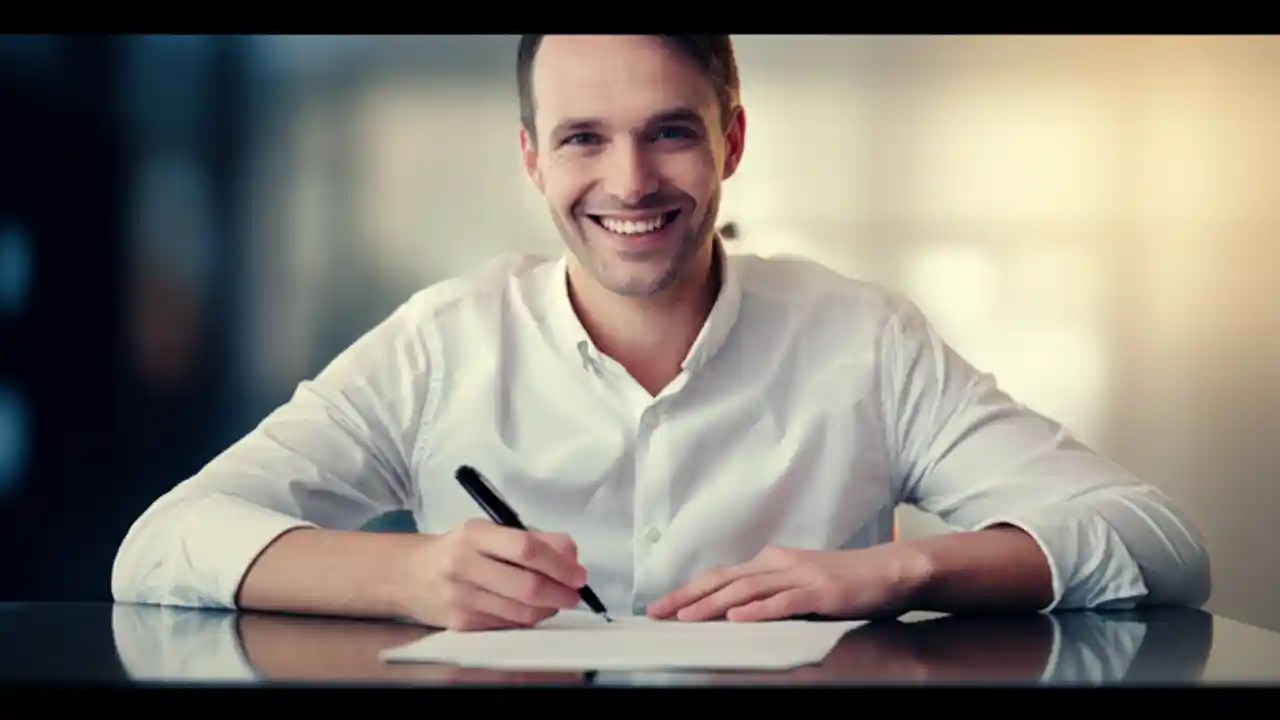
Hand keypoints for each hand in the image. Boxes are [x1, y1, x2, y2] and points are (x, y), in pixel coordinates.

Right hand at [399, 519, 586, 630]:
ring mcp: (461, 597)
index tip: (579, 575)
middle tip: (574, 594)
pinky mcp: (460, 623)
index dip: (559, 564)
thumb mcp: (490, 532)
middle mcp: (464, 565)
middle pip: (527, 586)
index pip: (526, 548)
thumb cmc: (460, 550)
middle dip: (560, 593)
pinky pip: (507, 625)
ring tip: (555, 601)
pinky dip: (527, 619)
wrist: (409, 574)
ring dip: (548, 609)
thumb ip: (535, 539)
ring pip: (521, 612)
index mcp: (475, 534)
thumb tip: (572, 556)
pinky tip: (531, 609)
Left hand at [646, 544, 930, 622]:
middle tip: (658, 613)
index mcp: (771, 562)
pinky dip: (759, 609)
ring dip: (714, 604)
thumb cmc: (845, 582)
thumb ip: (770, 593)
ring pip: (747, 590)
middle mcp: (779, 564)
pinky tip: (739, 618)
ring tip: (688, 617)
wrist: (890, 571)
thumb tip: (734, 611)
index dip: (688, 590)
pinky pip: (784, 602)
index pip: (720, 576)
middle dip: (688, 597)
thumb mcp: (799, 583)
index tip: (661, 606)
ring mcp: (799, 576)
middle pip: (724, 580)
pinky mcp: (820, 591)